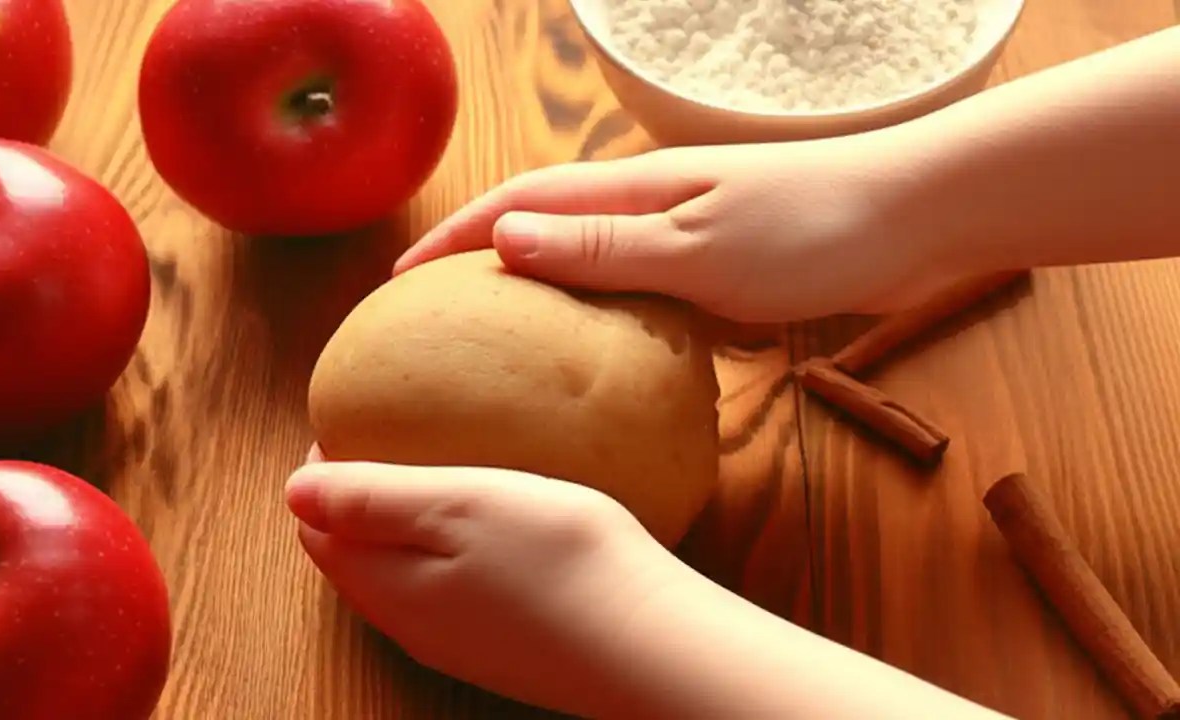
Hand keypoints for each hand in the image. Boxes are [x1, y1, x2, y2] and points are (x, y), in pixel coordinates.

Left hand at [285, 448, 691, 717]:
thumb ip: (372, 497)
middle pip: (355, 560)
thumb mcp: (456, 505)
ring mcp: (459, 644)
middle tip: (388, 438)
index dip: (323, 473)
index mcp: (386, 587)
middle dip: (356, 502)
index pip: (319, 531)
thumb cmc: (556, 559)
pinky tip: (489, 528)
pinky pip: (450, 593)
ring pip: (402, 578)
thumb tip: (293, 489)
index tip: (350, 419)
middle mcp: (412, 626)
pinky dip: (444, 552)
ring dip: (399, 528)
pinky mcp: (504, 649)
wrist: (650, 645)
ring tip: (434, 472)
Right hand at [394, 137, 969, 323]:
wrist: (914, 219)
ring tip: (496, 351)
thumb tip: (503, 241)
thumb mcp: (696, 245)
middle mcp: (646, 207)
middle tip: (433, 325)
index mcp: (629, 191)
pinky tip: (599, 365)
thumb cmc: (808, 226)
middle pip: (542, 233)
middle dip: (481, 268)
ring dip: (538, 300)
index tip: (396, 285)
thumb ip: (602, 247)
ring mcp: (682, 237)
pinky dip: (604, 325)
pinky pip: (639, 299)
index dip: (452, 242)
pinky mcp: (718, 272)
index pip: (516, 207)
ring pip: (589, 269)